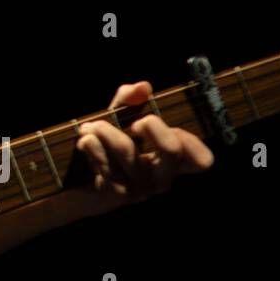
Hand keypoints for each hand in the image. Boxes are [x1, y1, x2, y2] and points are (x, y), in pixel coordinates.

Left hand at [71, 81, 214, 216]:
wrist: (77, 186)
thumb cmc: (106, 148)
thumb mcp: (118, 121)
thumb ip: (130, 101)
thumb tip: (143, 86)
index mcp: (171, 164)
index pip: (202, 160)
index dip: (189, 139)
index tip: (156, 124)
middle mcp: (161, 179)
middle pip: (172, 149)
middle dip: (150, 125)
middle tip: (133, 122)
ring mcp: (139, 189)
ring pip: (128, 150)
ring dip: (105, 129)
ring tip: (89, 126)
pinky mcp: (114, 194)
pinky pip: (105, 163)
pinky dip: (91, 144)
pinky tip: (84, 139)